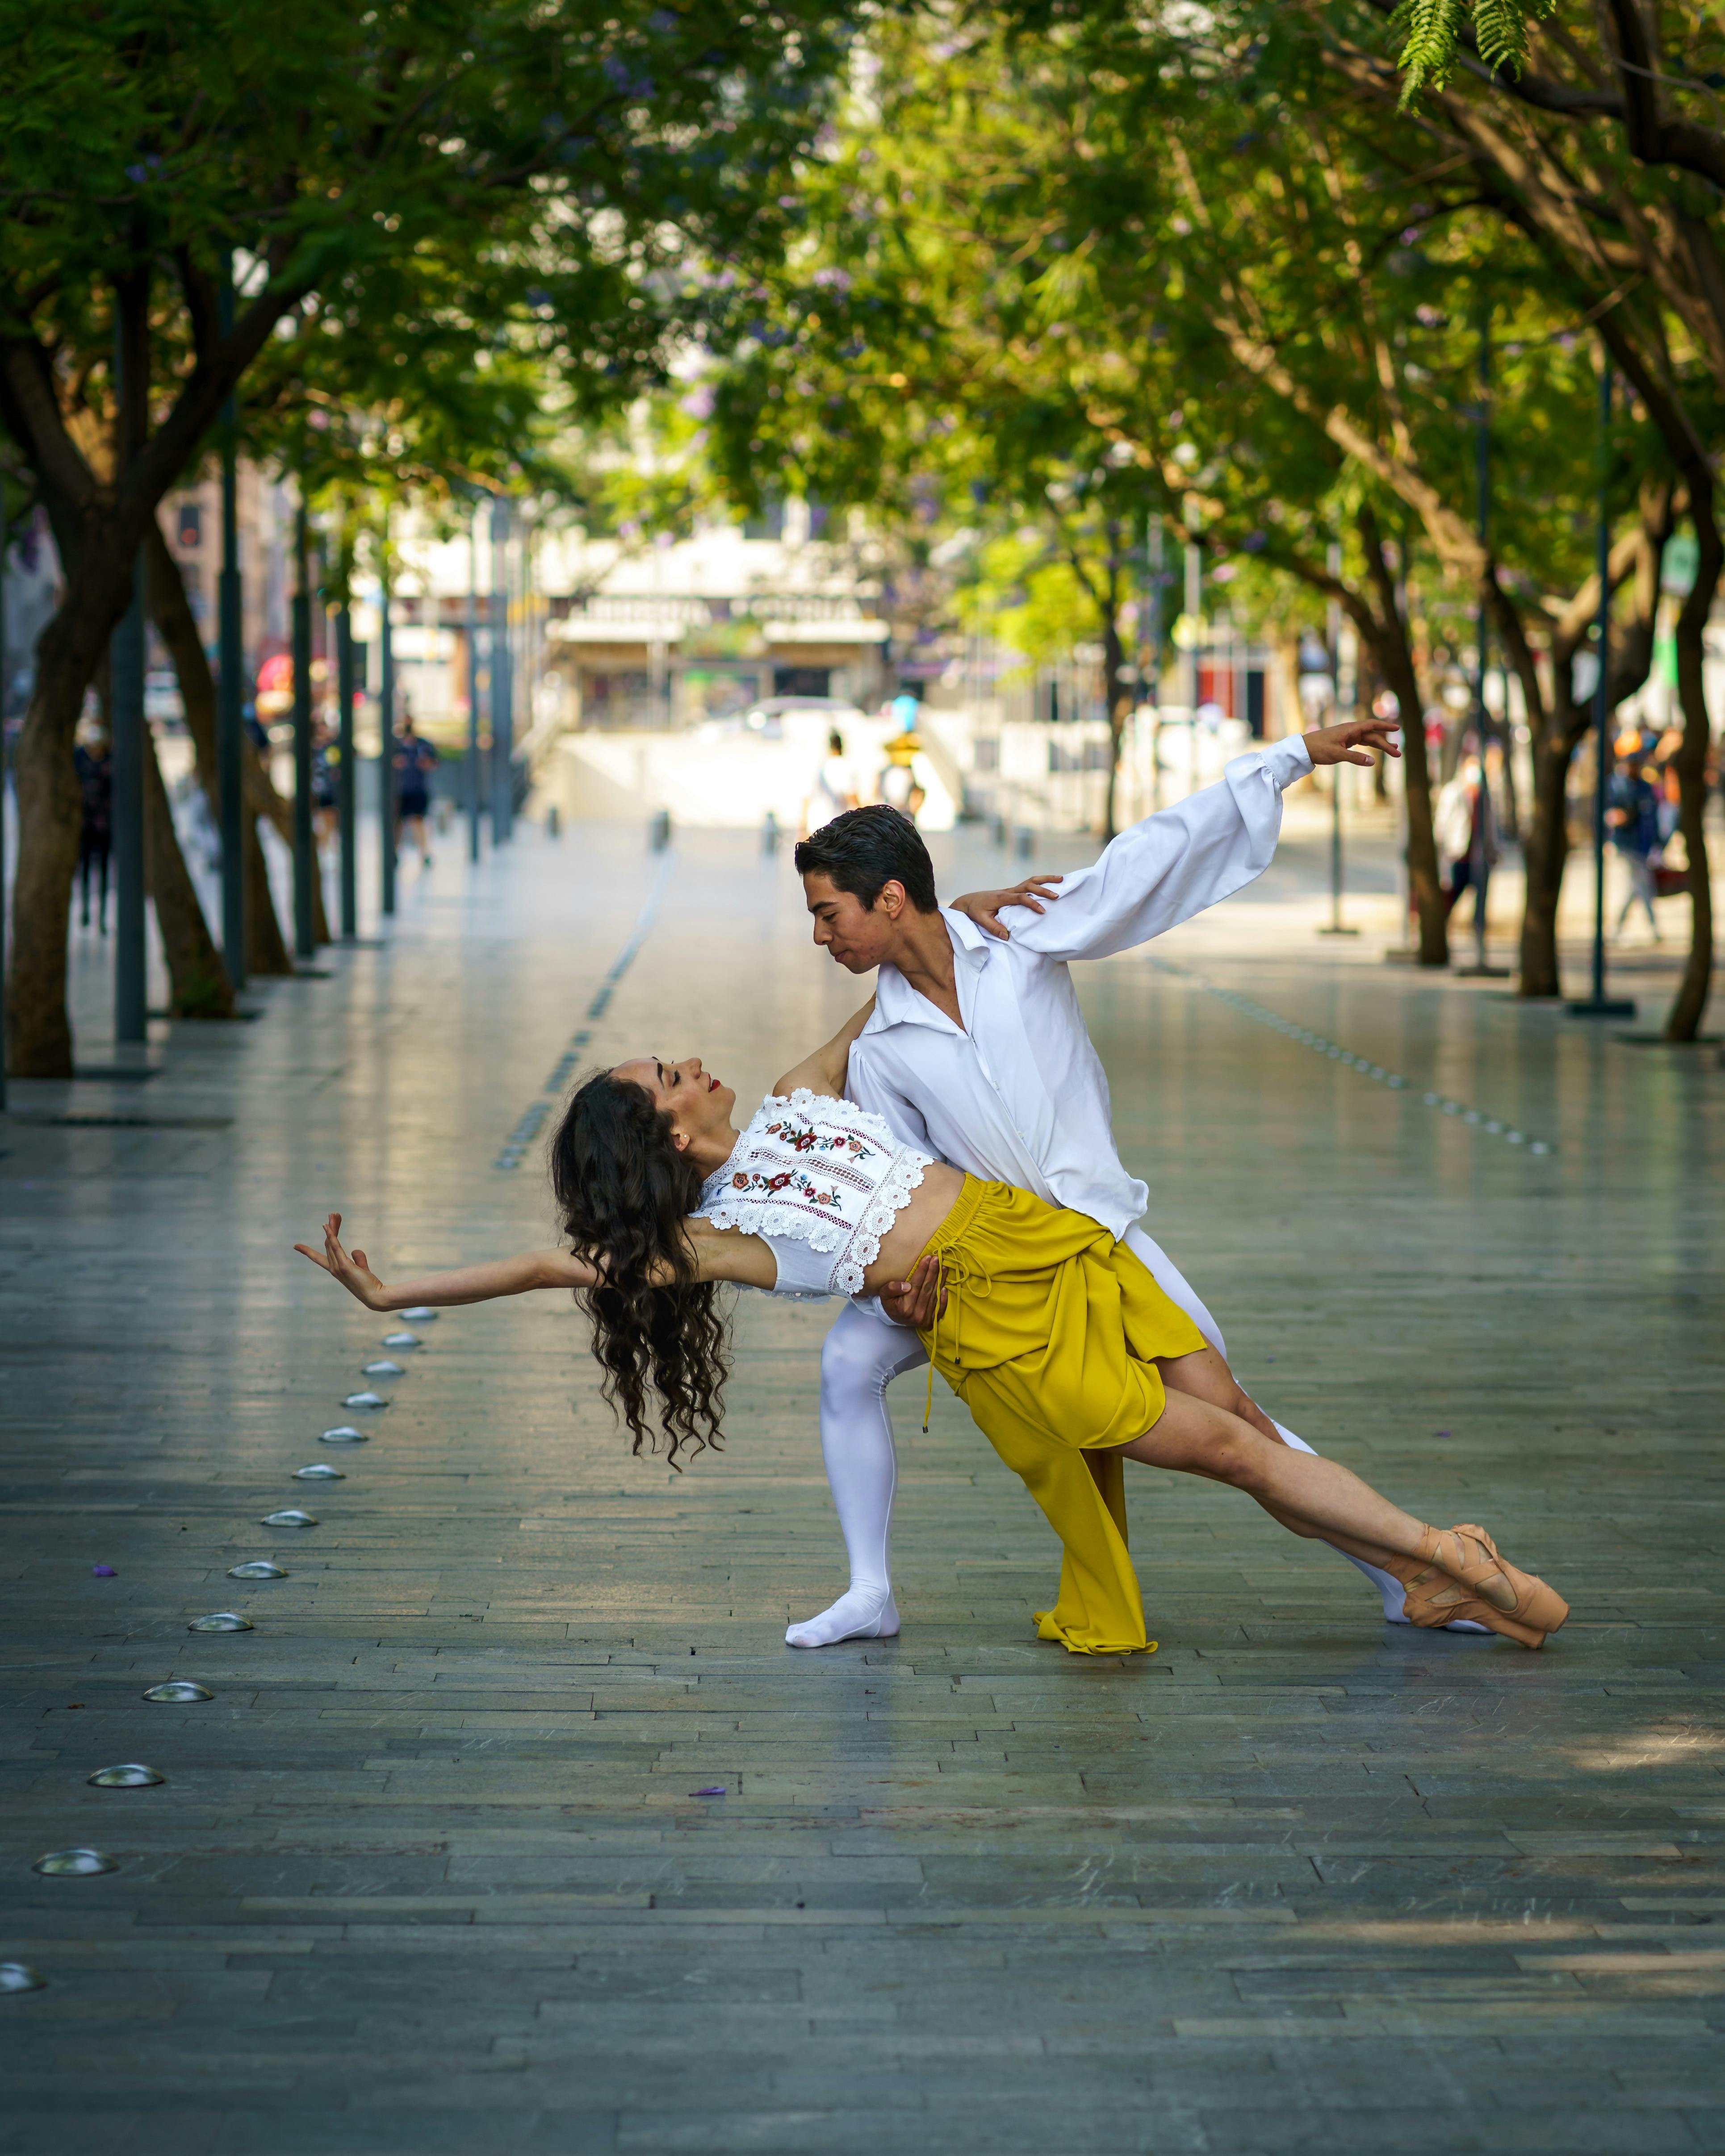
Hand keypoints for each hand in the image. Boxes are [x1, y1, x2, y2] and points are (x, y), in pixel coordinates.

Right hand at [293, 1212, 390, 1310]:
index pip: (318, 1257)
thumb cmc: (368, 1283)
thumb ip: (358, 1258)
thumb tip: (354, 1250)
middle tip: (333, 1214)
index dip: (307, 1251)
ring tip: (334, 1214)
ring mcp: (337, 1267)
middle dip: (331, 1227)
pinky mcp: (344, 1265)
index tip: (295, 1246)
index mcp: (334, 1269)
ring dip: (332, 1226)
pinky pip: (335, 1247)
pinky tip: (328, 1226)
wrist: (375, 1295)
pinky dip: (331, 1235)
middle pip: (328, 1243)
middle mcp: (333, 1268)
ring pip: (331, 1242)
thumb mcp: (361, 1268)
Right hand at [879, 1253, 946, 1329]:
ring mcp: (925, 1318)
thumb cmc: (890, 1303)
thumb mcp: (884, 1295)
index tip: (927, 1258)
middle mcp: (917, 1313)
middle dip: (932, 1272)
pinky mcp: (931, 1321)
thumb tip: (906, 1285)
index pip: (916, 1284)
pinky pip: (940, 1308)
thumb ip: (891, 1288)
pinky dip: (943, 1298)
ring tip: (942, 1267)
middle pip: (927, 1288)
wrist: (895, 1318)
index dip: (922, 1270)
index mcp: (905, 1307)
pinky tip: (945, 1287)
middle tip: (936, 1259)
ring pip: (934, 1295)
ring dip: (940, 1280)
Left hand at [949, 874, 1065, 941]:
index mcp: (1002, 898)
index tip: (1042, 911)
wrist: (969, 901)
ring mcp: (1012, 889)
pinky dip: (1042, 881)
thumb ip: (994, 928)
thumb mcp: (981, 920)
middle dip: (1044, 890)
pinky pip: (1030, 883)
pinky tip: (1052, 883)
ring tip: (1062, 879)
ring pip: (1031, 880)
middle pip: (1029, 885)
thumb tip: (1007, 936)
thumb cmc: (975, 911)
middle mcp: (1009, 891)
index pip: (1020, 898)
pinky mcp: (1014, 891)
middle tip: (1057, 896)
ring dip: (1047, 879)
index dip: (1032, 903)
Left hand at [1303, 716, 1402, 767]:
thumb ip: (1355, 758)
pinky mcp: (1344, 742)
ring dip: (1380, 745)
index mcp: (1350, 729)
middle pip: (1372, 735)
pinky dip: (1369, 747)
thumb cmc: (1318, 749)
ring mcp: (1347, 736)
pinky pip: (1361, 743)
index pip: (1372, 725)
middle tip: (1398, 753)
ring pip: (1368, 739)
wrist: (1303, 749)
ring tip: (1393, 750)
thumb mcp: (1337, 755)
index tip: (1397, 728)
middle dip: (1386, 744)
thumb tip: (1372, 762)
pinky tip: (1375, 751)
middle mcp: (1350, 730)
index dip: (1385, 726)